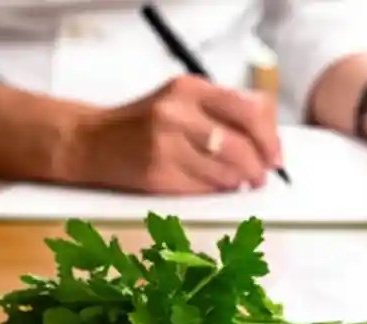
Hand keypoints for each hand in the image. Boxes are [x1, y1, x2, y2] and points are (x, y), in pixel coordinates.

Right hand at [68, 76, 281, 194]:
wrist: (90, 141)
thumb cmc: (147, 122)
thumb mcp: (184, 101)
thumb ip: (226, 111)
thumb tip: (273, 142)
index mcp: (189, 88)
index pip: (249, 112)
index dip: (270, 138)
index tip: (275, 155)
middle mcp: (176, 113)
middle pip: (241, 147)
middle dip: (259, 166)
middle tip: (261, 175)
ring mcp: (165, 145)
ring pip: (227, 172)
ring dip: (240, 181)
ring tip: (238, 180)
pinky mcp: (158, 175)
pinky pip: (206, 189)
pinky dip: (218, 190)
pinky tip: (213, 185)